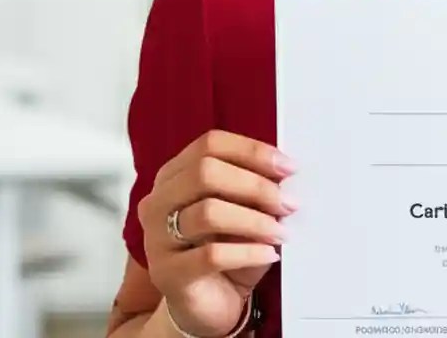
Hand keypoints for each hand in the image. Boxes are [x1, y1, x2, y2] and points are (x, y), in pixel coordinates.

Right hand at [136, 130, 296, 336]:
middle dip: (256, 186)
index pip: (210, 145)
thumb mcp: (242, 210)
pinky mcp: (168, 272)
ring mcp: (157, 238)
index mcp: (174, 176)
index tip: (288, 167)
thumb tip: (287, 173)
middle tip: (289, 202)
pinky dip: (248, 252)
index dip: (252, 151)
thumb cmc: (226, 249)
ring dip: (255, 220)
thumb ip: (255, 188)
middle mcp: (159, 202)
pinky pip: (211, 255)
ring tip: (281, 231)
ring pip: (208, 213)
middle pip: (205, 173)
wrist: (208, 301)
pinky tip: (269, 254)